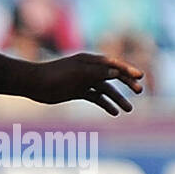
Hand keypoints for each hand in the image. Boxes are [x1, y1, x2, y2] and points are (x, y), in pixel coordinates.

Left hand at [24, 53, 142, 115]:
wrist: (33, 84)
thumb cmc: (55, 76)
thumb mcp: (78, 73)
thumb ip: (98, 72)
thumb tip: (118, 72)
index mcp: (90, 61)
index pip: (114, 64)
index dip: (128, 70)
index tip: (140, 76)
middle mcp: (89, 70)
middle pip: (113, 76)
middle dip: (127, 84)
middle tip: (139, 91)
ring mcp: (84, 81)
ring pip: (106, 90)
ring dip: (117, 99)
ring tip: (129, 109)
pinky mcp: (77, 92)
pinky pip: (95, 98)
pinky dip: (105, 104)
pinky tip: (114, 112)